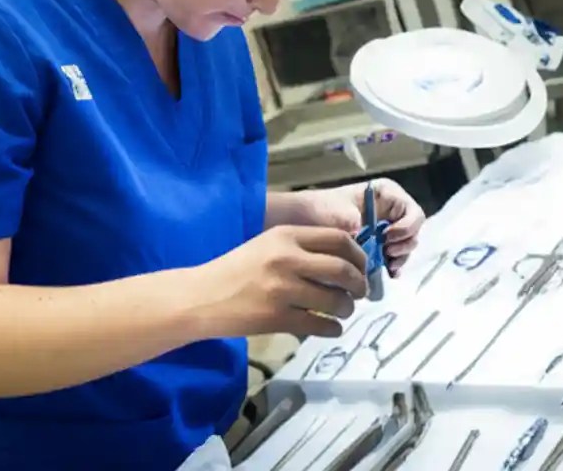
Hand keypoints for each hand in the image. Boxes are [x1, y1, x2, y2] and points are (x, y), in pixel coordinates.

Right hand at [197, 225, 367, 337]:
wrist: (201, 297)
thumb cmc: (235, 270)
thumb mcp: (267, 246)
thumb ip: (301, 248)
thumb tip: (344, 261)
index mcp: (286, 235)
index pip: (339, 240)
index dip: (359, 256)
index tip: (361, 268)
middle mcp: (287, 258)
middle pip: (343, 269)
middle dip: (360, 284)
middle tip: (360, 293)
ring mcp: (283, 289)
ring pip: (336, 300)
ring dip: (347, 309)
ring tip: (343, 311)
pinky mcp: (277, 318)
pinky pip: (320, 325)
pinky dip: (333, 328)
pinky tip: (331, 328)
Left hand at [293, 180, 425, 276]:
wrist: (303, 220)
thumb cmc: (322, 208)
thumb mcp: (339, 212)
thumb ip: (356, 224)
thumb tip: (366, 242)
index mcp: (388, 194)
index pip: (413, 213)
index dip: (407, 228)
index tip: (388, 238)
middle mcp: (392, 210)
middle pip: (413, 232)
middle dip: (404, 245)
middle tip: (388, 254)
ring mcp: (387, 228)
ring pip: (405, 246)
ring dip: (399, 257)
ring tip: (387, 265)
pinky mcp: (380, 245)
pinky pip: (395, 257)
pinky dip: (393, 265)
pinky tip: (388, 273)